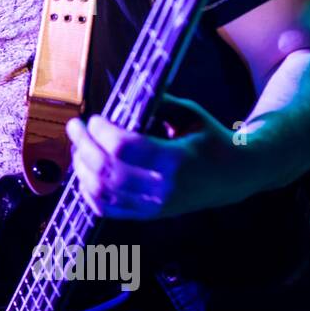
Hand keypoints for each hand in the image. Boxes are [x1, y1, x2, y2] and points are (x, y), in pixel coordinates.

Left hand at [64, 93, 247, 218]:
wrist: (235, 175)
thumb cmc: (210, 139)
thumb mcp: (190, 114)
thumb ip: (157, 103)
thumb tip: (122, 95)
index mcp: (175, 159)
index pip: (123, 146)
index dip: (101, 131)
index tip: (93, 118)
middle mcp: (163, 187)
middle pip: (106, 168)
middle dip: (82, 144)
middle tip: (74, 127)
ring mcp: (155, 206)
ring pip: (101, 191)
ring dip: (81, 167)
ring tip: (77, 148)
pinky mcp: (149, 215)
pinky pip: (107, 209)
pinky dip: (88, 192)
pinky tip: (84, 173)